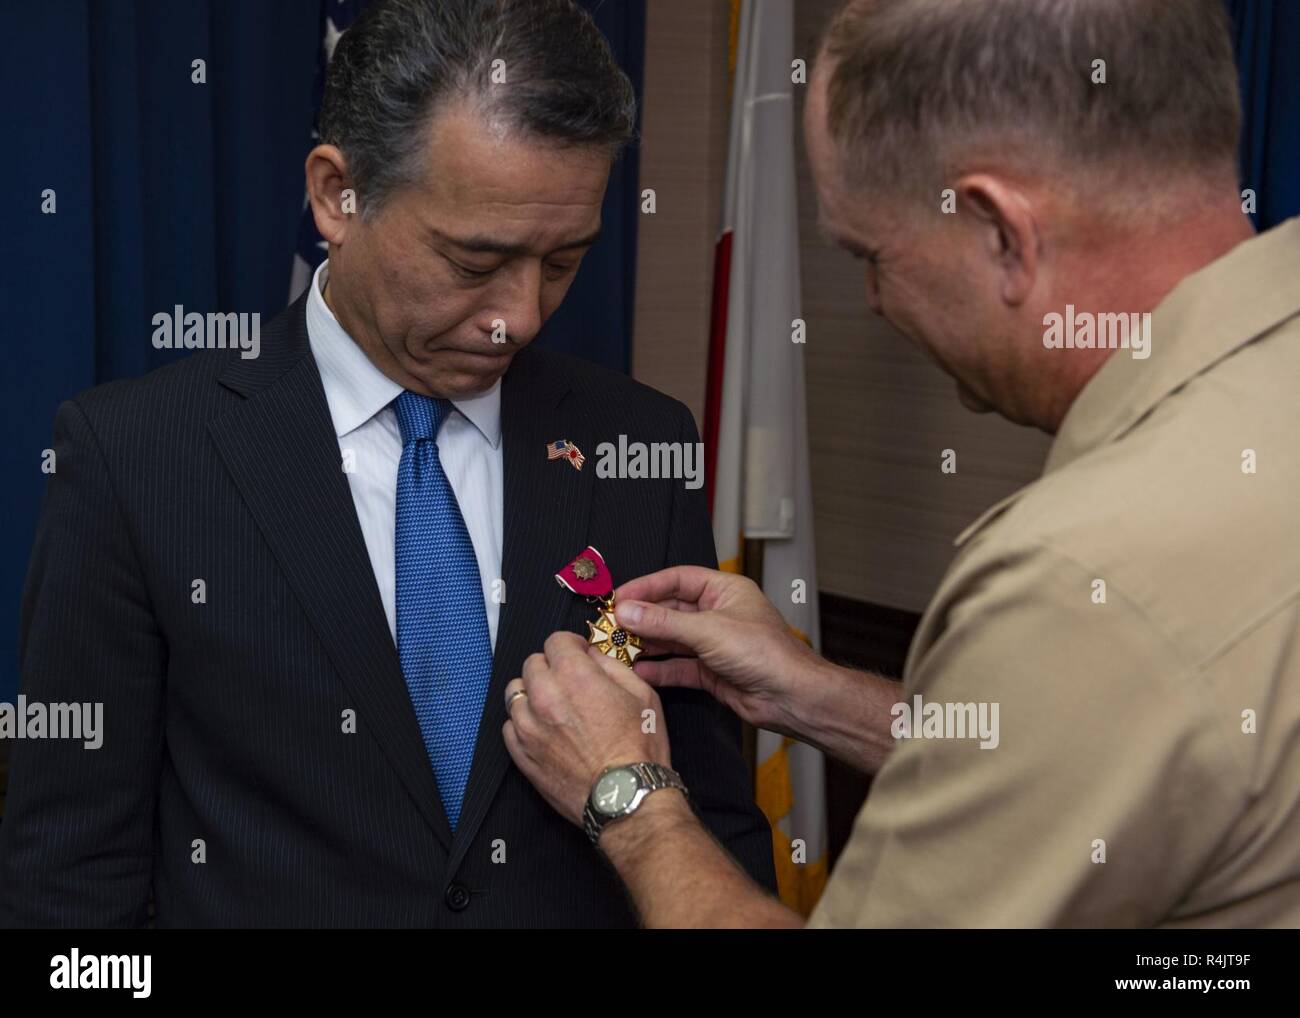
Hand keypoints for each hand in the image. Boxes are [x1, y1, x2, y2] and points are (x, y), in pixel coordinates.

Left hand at [502, 631, 670, 825]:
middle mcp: (545, 696)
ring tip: (552, 705)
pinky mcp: (522, 754)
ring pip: (515, 693)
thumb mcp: (642, 693)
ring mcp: (529, 727)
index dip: (571, 645)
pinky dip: (523, 723)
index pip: (555, 641)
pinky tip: (543, 729)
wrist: (626, 797)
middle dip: (551, 666)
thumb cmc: (639, 748)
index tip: (578, 654)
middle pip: (532, 664)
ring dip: (532, 693)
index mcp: (574, 676)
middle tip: (568, 681)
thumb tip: (591, 656)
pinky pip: (509, 726)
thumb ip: (611, 666)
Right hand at [613, 566, 821, 735]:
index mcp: (725, 591)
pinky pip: (678, 666)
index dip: (647, 586)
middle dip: (642, 618)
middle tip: (612, 625)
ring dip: (646, 644)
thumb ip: (664, 622)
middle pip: (671, 611)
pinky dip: (659, 669)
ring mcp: (714, 644)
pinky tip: (639, 670)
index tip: (619, 596)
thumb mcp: (708, 631)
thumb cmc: (766, 653)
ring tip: (617, 648)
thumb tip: (628, 611)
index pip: (678, 580)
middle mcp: (718, 615)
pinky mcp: (711, 671)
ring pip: (672, 640)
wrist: (791, 696)